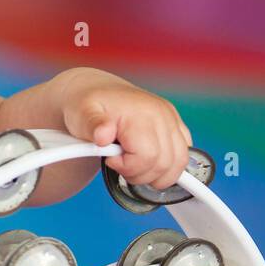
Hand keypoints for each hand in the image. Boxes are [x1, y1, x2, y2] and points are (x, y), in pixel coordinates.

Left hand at [56, 68, 193, 191]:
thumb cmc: (87, 104)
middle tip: (119, 164)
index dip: (128, 167)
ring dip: (156, 175)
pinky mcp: (176, 125)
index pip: (148, 157)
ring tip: (132, 166)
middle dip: (139, 174)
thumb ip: (93, 125)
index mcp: (141, 113)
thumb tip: (103, 136)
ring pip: (179, 163)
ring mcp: (172, 119)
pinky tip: (146, 163)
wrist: (95, 91)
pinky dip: (166, 167)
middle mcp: (162, 115)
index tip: (110, 159)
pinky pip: (182, 156)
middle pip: (165, 164)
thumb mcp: (82, 113)